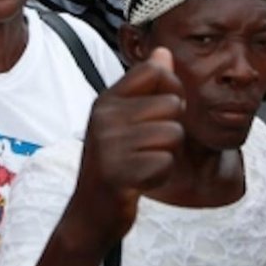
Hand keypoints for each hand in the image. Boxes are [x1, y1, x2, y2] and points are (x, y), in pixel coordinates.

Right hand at [72, 48, 184, 246]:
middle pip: (172, 104)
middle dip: (172, 129)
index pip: (155, 71)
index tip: (161, 111)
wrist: (91, 213)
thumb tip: (164, 52)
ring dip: (167, 155)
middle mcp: (104, 117)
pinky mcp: (117, 174)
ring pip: (173, 134)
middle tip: (148, 147)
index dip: (171, 89)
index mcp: (107, 100)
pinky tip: (140, 181)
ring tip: (142, 163)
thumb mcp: (124, 119)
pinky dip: (160, 176)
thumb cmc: (115, 162)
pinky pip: (165, 163)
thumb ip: (146, 86)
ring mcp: (108, 145)